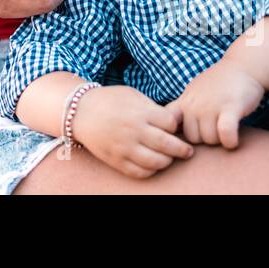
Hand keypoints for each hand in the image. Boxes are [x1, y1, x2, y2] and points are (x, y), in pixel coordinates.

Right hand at [71, 85, 194, 178]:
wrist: (81, 111)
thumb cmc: (111, 100)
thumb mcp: (133, 95)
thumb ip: (154, 107)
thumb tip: (176, 120)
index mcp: (140, 112)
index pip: (170, 123)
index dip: (175, 126)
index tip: (174, 128)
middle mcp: (133, 130)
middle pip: (167, 144)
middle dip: (182, 150)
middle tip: (187, 151)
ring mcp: (124, 147)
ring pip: (156, 162)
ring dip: (167, 161)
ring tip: (169, 158)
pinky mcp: (116, 160)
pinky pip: (140, 172)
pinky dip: (151, 171)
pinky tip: (152, 164)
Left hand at [168, 62, 266, 149]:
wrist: (243, 67)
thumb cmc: (219, 84)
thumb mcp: (194, 93)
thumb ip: (183, 109)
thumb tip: (171, 129)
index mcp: (184, 101)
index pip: (166, 123)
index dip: (174, 135)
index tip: (187, 137)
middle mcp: (194, 104)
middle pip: (193, 138)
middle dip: (205, 139)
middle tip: (217, 129)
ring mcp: (211, 105)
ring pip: (209, 139)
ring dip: (220, 141)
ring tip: (227, 128)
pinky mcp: (230, 107)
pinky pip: (225, 133)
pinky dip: (230, 141)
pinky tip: (234, 139)